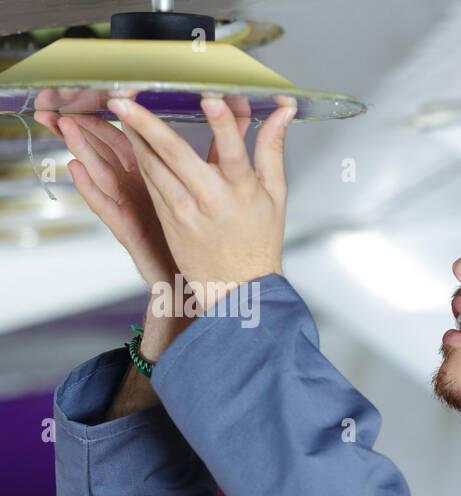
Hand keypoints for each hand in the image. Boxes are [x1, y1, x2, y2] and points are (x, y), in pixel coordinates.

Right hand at [33, 105, 250, 292]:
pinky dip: (90, 190)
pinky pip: (107, 210)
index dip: (122, 116)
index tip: (110, 88)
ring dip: (84, 149)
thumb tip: (237, 114)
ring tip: (66, 125)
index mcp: (164, 179)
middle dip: (95, 126)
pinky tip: (76, 171)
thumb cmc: (214, 238)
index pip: (138, 140)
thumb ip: (216, 154)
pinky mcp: (133, 233)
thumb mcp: (213, 191)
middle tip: (75, 97)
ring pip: (105, 175)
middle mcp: (147, 191)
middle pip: (115, 152)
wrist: (218, 285)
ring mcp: (137, 211)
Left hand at [104, 94, 293, 311]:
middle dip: (147, 123)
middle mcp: (210, 200)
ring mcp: (184, 210)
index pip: (232, 153)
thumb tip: (282, 113)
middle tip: (124, 98)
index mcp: (242, 192)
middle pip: (175, 154)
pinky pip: (149, 181)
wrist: (238, 287)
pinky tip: (131, 138)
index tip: (211, 98)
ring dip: (134, 135)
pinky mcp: (167, 218)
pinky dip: (138, 157)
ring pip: (152, 165)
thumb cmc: (259, 241)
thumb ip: (272, 149)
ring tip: (121, 108)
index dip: (223, 126)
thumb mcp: (275, 194)